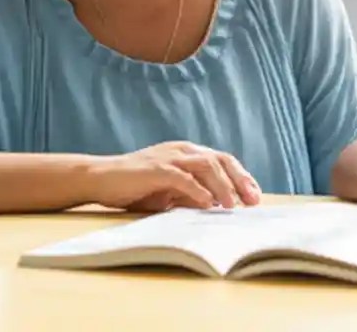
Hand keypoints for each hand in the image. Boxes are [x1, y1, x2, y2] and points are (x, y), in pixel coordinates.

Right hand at [93, 142, 261, 212]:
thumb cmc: (135, 186)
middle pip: (220, 159)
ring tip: (233, 205)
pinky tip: (207, 204)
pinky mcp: (156, 168)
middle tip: (253, 200)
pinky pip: (183, 178)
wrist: (101, 178)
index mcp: (187, 153)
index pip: (222, 160)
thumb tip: (216, 205)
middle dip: (240, 179)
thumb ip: (191, 194)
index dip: (241, 176)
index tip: (255, 195)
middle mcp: (182, 150)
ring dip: (223, 186)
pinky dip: (197, 190)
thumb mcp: (169, 191)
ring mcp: (169, 157)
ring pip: (206, 166)